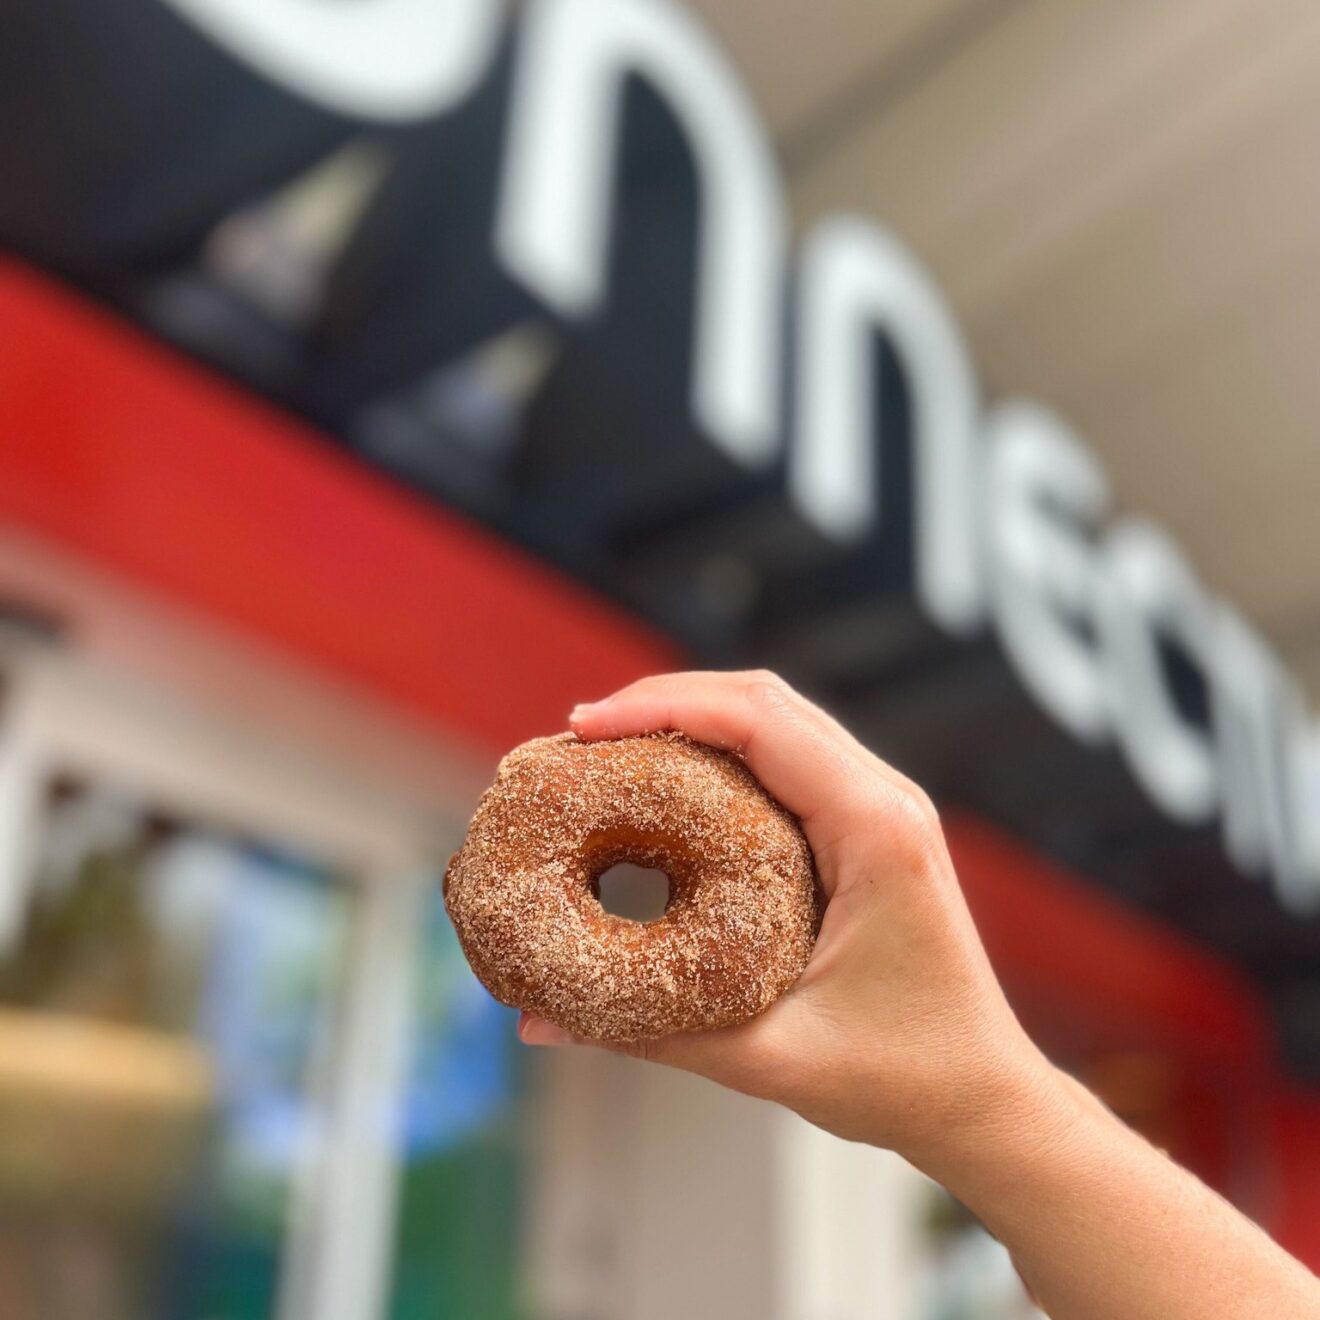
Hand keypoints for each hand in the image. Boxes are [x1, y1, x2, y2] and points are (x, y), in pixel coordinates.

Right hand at [518, 669, 1054, 1159]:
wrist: (984, 1100)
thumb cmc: (902, 1079)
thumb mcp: (771, 1058)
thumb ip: (650, 1032)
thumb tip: (534, 1019)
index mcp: (877, 829)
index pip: (759, 722)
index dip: (663, 708)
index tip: (583, 728)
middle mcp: (885, 798)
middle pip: (763, 700)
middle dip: (664, 702)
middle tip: (578, 737)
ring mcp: (880, 806)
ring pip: (774, 719)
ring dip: (690, 719)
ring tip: (606, 749)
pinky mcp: (866, 826)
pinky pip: (786, 759)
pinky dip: (718, 753)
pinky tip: (665, 783)